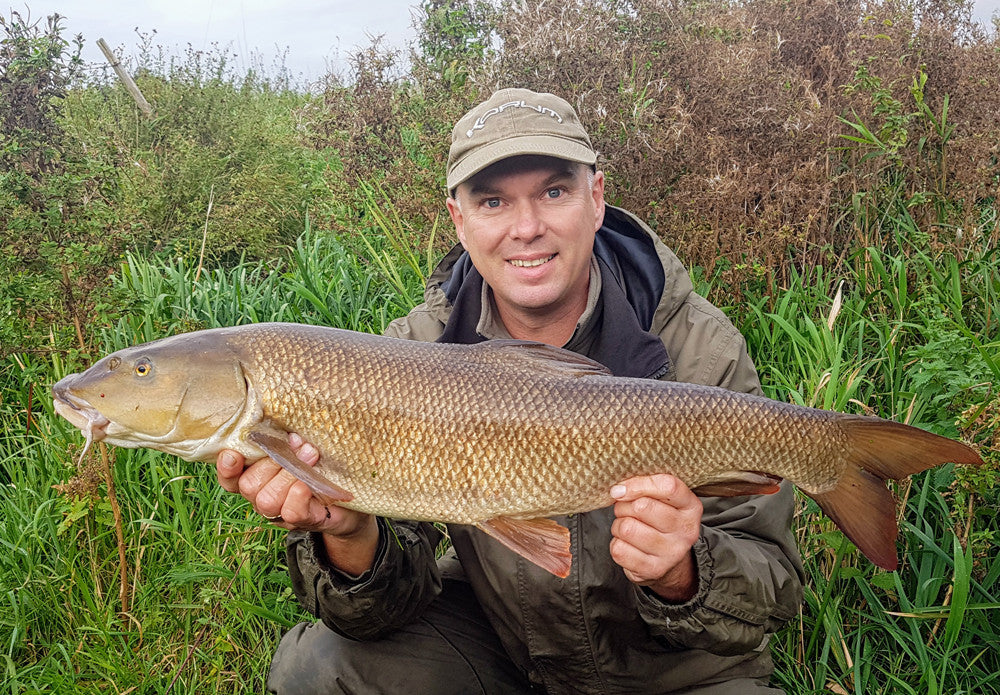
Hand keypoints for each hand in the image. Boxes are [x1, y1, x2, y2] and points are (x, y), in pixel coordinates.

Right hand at [216, 434, 377, 574]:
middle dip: (272, 462)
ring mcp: (281, 513)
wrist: (350, 501)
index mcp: (258, 478)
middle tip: (300, 446)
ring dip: (289, 475)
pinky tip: (308, 484)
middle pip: (248, 485)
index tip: (233, 453)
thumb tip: (291, 435)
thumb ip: (290, 442)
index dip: (226, 467)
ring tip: (312, 457)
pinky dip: (298, 495)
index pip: (230, 478)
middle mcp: (263, 498)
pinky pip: (290, 512)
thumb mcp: (303, 450)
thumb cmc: (321, 468)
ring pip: (267, 500)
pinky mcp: (304, 521)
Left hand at [609, 474, 702, 602]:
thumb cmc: (661, 521)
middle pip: (641, 507)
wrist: (670, 561)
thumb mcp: (664, 500)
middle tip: (626, 510)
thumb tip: (618, 490)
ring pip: (627, 528)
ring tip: (627, 527)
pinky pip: (620, 549)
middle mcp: (686, 530)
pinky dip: (616, 543)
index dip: (638, 484)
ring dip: (619, 525)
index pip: (667, 486)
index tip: (622, 489)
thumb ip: (647, 487)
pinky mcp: (654, 570)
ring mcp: (672, 553)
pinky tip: (627, 544)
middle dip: (623, 506)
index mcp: (691, 507)